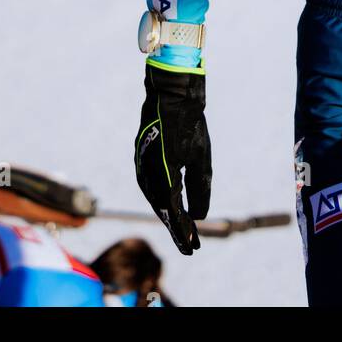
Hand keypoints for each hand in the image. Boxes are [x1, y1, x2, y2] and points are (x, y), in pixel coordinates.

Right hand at [135, 63, 211, 255]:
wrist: (171, 94)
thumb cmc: (189, 124)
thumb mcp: (200, 158)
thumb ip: (200, 188)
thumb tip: (199, 216)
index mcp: (163, 174)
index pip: (173, 212)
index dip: (182, 232)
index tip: (192, 248)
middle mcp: (147, 173)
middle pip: (161, 209)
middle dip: (176, 227)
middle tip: (190, 244)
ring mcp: (141, 166)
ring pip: (154, 198)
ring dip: (168, 214)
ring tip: (182, 229)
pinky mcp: (141, 158)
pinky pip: (150, 186)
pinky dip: (161, 199)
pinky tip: (171, 205)